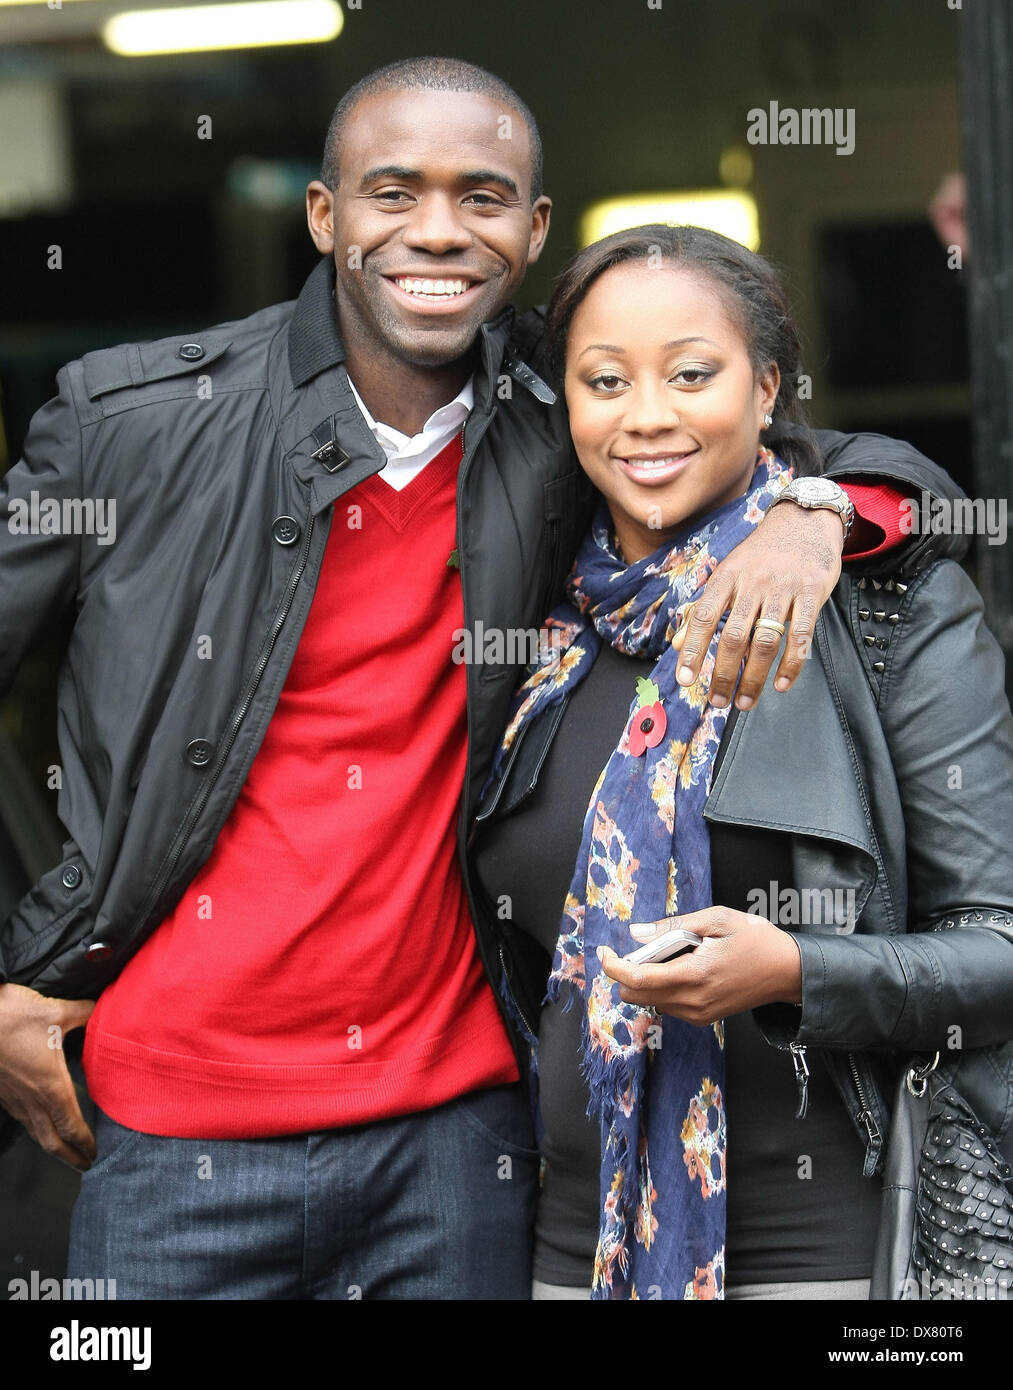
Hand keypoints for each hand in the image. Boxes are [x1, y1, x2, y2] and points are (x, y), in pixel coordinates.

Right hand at [0, 983, 95, 1169]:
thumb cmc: (13, 1017)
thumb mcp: (56, 1012)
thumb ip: (84, 1012)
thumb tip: (103, 1008)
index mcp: (50, 1086)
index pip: (71, 1126)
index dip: (84, 1143)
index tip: (94, 1154)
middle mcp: (31, 1099)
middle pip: (51, 1141)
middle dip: (69, 1156)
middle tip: (84, 1163)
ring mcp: (13, 1098)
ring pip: (35, 1131)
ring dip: (52, 1143)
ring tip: (66, 1147)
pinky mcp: (1, 1093)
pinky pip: (22, 1118)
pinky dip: (36, 1127)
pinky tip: (41, 1120)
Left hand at [598, 906, 801, 1025]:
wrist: (788, 972)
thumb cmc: (756, 940)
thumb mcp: (716, 919)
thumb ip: (672, 926)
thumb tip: (636, 933)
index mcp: (694, 975)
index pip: (637, 979)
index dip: (613, 966)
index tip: (604, 951)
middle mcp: (693, 1001)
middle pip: (635, 996)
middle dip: (628, 973)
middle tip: (644, 949)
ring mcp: (698, 1014)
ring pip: (649, 1002)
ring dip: (646, 980)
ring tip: (672, 955)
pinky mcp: (703, 1018)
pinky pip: (667, 1005)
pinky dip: (662, 987)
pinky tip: (682, 968)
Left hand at [674, 503, 843, 709]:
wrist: (804, 521)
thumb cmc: (762, 553)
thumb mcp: (729, 573)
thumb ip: (705, 609)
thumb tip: (679, 643)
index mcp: (727, 577)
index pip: (703, 618)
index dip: (692, 651)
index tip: (685, 679)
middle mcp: (752, 583)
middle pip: (734, 636)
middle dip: (724, 674)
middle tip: (718, 700)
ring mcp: (783, 589)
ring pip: (765, 641)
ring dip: (754, 677)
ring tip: (745, 701)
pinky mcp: (811, 593)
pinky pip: (800, 635)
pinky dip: (791, 664)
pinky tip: (782, 684)